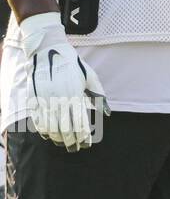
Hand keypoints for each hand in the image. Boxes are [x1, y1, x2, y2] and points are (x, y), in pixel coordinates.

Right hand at [22, 12, 107, 151]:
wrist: (48, 50)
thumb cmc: (73, 64)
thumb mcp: (90, 76)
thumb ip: (98, 94)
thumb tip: (106, 113)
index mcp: (75, 93)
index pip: (80, 122)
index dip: (83, 136)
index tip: (87, 143)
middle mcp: (59, 98)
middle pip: (65, 128)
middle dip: (71, 141)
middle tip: (75, 148)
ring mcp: (44, 100)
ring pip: (50, 127)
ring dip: (57, 138)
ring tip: (63, 144)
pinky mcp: (33, 99)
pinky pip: (38, 120)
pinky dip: (43, 131)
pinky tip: (49, 135)